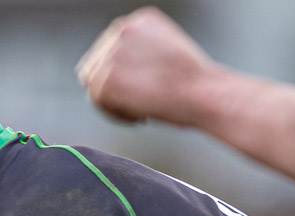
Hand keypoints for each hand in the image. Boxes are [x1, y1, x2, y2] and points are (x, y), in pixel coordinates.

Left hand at [76, 6, 213, 124]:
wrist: (202, 92)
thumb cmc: (191, 81)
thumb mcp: (165, 52)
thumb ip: (140, 53)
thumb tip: (116, 71)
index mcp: (140, 20)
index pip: (108, 48)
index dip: (121, 74)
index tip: (140, 89)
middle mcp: (123, 29)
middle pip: (95, 64)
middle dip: (112, 88)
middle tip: (138, 104)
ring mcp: (112, 52)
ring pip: (92, 82)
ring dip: (111, 102)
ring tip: (138, 111)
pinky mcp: (107, 76)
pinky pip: (96, 99)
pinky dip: (114, 114)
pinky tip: (139, 115)